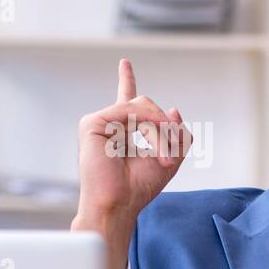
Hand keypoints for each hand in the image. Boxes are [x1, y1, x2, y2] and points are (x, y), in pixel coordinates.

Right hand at [72, 59, 191, 268]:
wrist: (117, 205)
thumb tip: (173, 111)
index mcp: (121, 132)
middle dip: (165, 130)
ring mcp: (99, 123)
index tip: (124, 63)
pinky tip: (150, 145)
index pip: (126, 100)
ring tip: (163, 158)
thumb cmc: (138, 189)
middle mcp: (109, 125)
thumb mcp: (170, 160)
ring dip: (160, 133)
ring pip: (142, 108)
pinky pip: (129, 109)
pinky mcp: (92, 124)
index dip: (126, 80)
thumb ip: (176, 135)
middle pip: (147, 107)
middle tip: (170, 158)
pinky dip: (148, 126)